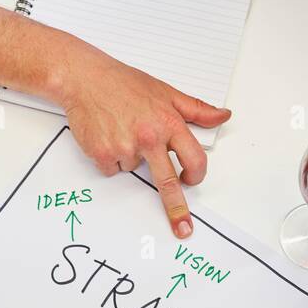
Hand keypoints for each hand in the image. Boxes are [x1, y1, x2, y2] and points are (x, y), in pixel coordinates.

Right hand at [54, 50, 230, 238]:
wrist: (85, 79)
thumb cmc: (124, 84)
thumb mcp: (166, 92)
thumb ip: (197, 109)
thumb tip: (222, 116)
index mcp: (168, 123)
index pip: (193, 158)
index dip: (196, 174)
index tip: (193, 182)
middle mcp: (149, 138)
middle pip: (168, 183)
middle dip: (177, 209)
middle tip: (183, 228)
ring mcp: (125, 148)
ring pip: (134, 169)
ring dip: (130, 157)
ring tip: (121, 130)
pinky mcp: (103, 154)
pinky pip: (112, 169)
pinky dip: (110, 158)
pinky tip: (107, 136)